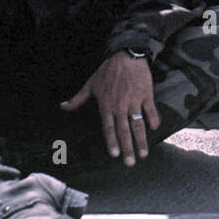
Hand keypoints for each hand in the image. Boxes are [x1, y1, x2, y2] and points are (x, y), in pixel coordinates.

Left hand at [60, 51, 158, 166]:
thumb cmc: (107, 70)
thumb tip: (62, 107)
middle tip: (131, 163)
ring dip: (141, 140)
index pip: (109, 127)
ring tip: (144, 154)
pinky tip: (155, 129)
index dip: (112, 141)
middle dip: (128, 148)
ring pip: (138, 124)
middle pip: (124, 130)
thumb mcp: (90, 84)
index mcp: (106, 105)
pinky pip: (150, 109)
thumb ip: (77, 99)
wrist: (126, 54)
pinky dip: (153, 119)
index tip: (114, 154)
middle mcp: (120, 105)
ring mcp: (134, 100)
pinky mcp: (146, 94)